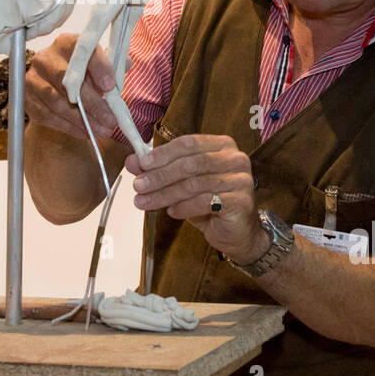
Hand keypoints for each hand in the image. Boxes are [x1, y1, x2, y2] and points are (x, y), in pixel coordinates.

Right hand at [25, 32, 117, 139]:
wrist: (55, 87)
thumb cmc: (83, 74)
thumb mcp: (100, 65)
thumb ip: (113, 63)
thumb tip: (125, 63)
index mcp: (66, 42)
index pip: (82, 50)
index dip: (98, 67)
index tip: (110, 86)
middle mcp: (46, 57)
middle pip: (68, 80)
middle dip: (92, 103)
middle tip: (110, 119)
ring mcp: (33, 78)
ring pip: (57, 101)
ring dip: (82, 119)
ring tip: (101, 130)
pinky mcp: (27, 99)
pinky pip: (48, 115)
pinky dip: (69, 126)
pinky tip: (85, 132)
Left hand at [124, 134, 266, 263]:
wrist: (235, 231)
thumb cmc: (209, 202)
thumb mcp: (181, 183)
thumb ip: (159, 169)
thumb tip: (132, 162)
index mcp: (222, 145)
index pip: (189, 143)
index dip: (163, 153)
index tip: (141, 164)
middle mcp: (235, 158)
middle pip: (191, 164)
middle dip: (160, 175)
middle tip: (138, 186)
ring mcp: (241, 179)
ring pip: (194, 184)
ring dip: (165, 194)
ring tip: (145, 202)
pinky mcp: (241, 201)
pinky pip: (205, 201)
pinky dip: (183, 207)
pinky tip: (171, 212)